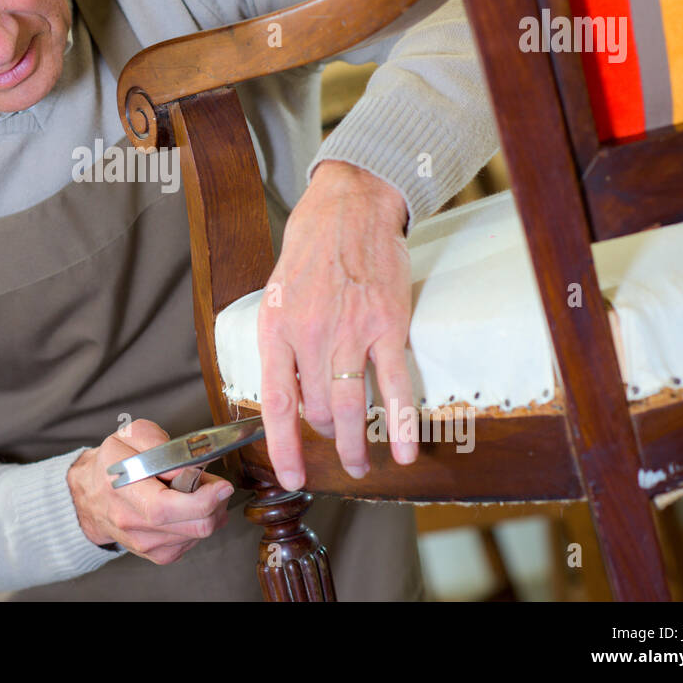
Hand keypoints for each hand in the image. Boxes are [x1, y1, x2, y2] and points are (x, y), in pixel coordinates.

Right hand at [67, 419, 234, 562]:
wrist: (90, 496)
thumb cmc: (114, 462)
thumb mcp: (131, 435)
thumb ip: (161, 445)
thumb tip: (189, 465)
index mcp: (120, 487)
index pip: (164, 507)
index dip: (200, 500)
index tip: (222, 487)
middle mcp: (129, 520)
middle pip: (190, 526)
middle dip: (216, 505)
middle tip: (216, 485)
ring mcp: (142, 542)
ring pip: (196, 536)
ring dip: (210, 514)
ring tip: (199, 492)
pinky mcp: (155, 554)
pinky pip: (190, 543)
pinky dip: (198, 525)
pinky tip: (189, 509)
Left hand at [256, 160, 416, 489]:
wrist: (349, 206)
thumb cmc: (311, 249)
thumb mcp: (278, 295)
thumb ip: (284, 344)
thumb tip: (294, 393)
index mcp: (277, 329)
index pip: (276, 403)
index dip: (283, 447)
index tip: (292, 476)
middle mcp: (311, 336)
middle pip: (319, 411)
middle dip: (327, 436)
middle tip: (337, 447)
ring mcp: (351, 332)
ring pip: (353, 407)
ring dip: (357, 444)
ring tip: (360, 464)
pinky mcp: (388, 327)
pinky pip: (396, 387)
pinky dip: (402, 425)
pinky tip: (405, 451)